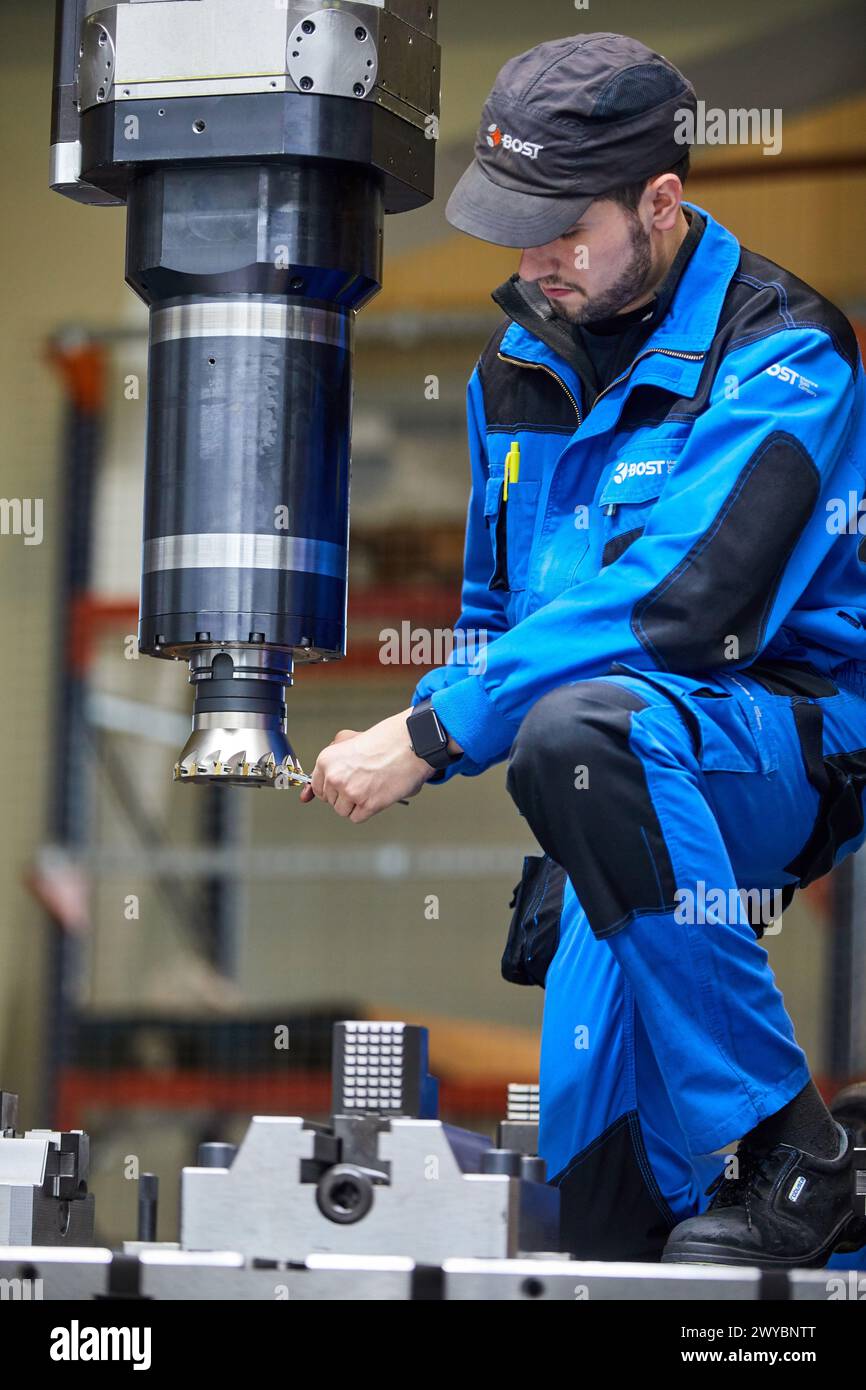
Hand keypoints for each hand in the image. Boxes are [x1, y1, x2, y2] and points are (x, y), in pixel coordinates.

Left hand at [299, 708, 437, 822]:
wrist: (408, 744)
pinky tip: (375, 794)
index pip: (317, 787)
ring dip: (355, 803)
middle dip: (344, 794)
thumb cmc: (382, 741)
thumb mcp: (347, 740)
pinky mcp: (367, 805)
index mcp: (326, 761)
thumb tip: (306, 795)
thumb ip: (326, 766)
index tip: (341, 785)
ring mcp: (351, 792)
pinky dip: (366, 810)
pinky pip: (357, 818)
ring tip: (370, 786)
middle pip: (330, 800)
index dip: (332, 787)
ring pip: (342, 811)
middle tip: (362, 779)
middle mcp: (335, 777)